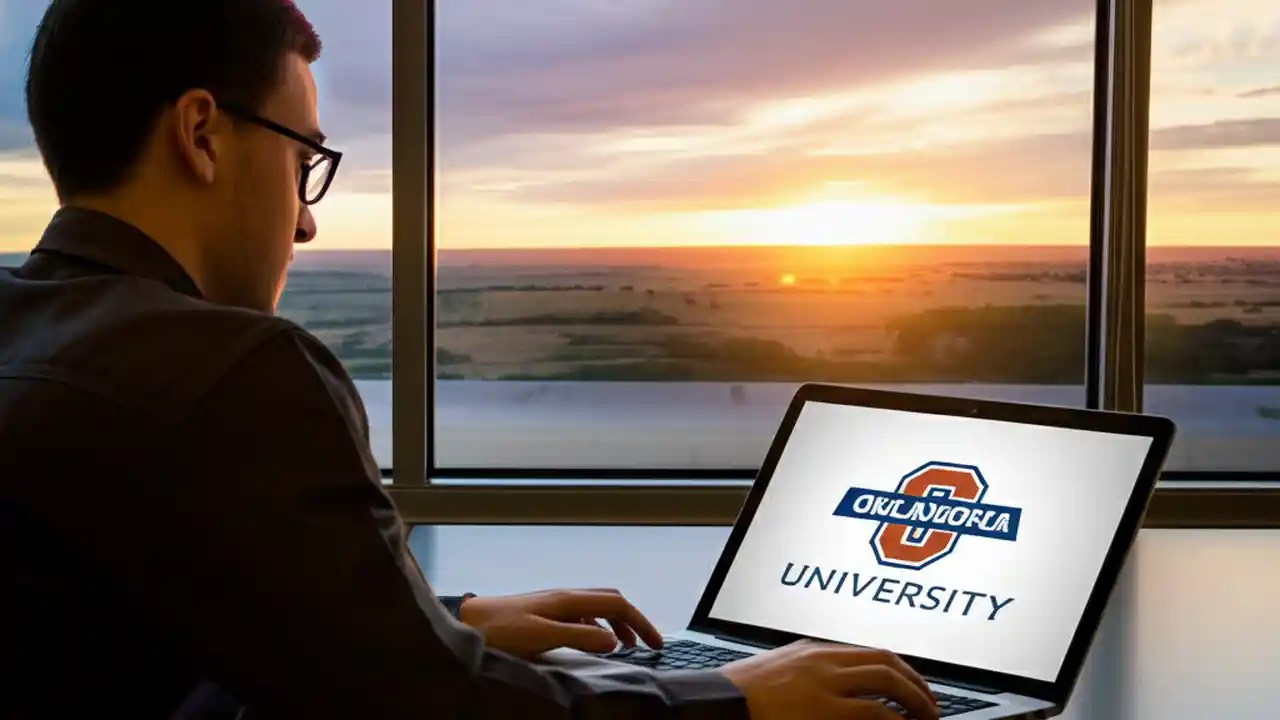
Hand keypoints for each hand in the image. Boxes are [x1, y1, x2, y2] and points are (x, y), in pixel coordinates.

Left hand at [457, 588, 662, 658]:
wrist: (469, 621)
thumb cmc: (500, 630)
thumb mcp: (541, 636)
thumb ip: (578, 636)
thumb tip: (613, 641)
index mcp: (568, 600)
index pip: (617, 605)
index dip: (641, 623)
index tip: (655, 645)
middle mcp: (564, 596)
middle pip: (611, 601)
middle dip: (634, 620)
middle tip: (649, 644)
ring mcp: (554, 603)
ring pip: (597, 607)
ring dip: (617, 624)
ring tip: (626, 645)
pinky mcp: (544, 611)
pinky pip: (582, 614)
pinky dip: (598, 626)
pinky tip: (594, 641)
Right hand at [720, 640, 938, 719]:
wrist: (718, 703)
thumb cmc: (740, 694)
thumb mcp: (778, 673)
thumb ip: (807, 674)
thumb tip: (833, 690)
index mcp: (813, 649)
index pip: (868, 651)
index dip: (898, 668)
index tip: (911, 683)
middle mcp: (824, 660)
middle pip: (886, 661)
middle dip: (915, 682)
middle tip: (929, 704)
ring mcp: (826, 684)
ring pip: (888, 682)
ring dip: (915, 701)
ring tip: (926, 718)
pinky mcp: (827, 710)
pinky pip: (875, 712)